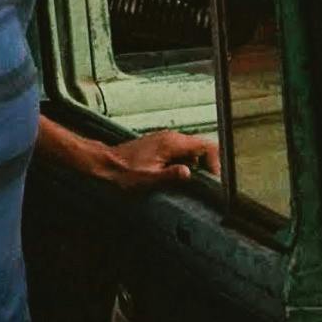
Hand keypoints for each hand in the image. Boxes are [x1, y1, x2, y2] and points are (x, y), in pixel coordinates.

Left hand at [68, 127, 217, 192]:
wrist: (107, 163)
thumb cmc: (124, 171)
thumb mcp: (148, 178)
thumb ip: (170, 175)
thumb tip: (188, 173)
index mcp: (172, 143)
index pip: (206, 145)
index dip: (215, 161)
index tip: (213, 177)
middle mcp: (171, 138)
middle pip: (202, 147)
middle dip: (207, 164)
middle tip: (205, 182)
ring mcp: (166, 139)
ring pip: (193, 150)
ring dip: (196, 165)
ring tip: (191, 182)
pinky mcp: (162, 144)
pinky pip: (182, 152)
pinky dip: (185, 163)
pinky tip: (177, 176)